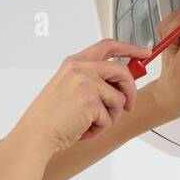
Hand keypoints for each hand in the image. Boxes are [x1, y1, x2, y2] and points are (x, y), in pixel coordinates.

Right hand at [13, 38, 153, 152]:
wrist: (36, 133)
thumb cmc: (50, 116)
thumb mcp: (68, 87)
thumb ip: (92, 79)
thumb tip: (120, 84)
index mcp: (74, 62)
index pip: (108, 46)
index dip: (129, 48)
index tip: (144, 53)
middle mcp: (81, 68)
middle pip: (122, 72)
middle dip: (130, 91)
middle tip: (129, 107)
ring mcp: (86, 84)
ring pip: (118, 99)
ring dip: (110, 116)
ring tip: (91, 123)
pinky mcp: (91, 102)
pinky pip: (109, 118)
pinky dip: (100, 129)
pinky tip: (83, 130)